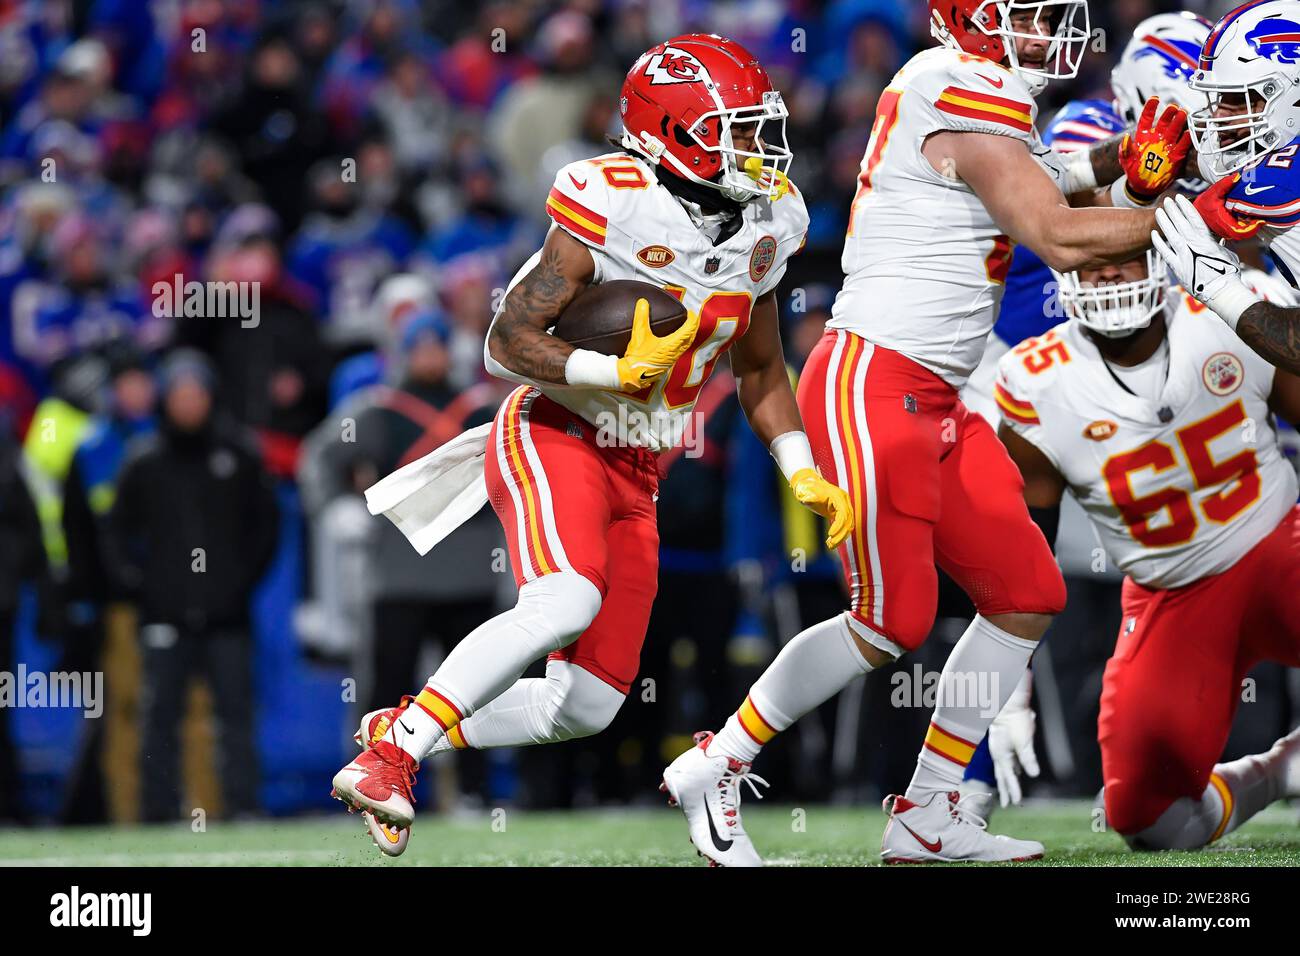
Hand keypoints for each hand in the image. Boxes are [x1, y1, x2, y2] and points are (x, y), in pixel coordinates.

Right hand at [615, 298, 700, 391]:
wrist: (633, 375)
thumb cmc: (638, 357)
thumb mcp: (639, 334)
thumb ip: (641, 317)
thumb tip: (643, 302)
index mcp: (672, 344)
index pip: (689, 329)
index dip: (692, 320)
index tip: (691, 312)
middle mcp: (676, 352)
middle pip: (691, 337)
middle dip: (693, 327)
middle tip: (692, 318)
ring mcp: (672, 359)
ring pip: (686, 345)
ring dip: (688, 335)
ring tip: (686, 327)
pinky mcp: (668, 363)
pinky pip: (680, 350)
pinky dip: (682, 342)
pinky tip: (675, 341)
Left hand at [788, 467, 854, 548]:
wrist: (809, 485)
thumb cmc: (808, 489)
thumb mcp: (807, 493)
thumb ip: (808, 497)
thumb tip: (804, 499)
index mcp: (838, 496)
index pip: (843, 514)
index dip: (838, 526)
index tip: (830, 534)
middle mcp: (845, 501)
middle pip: (848, 522)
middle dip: (840, 535)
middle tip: (830, 545)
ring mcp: (845, 507)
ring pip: (848, 526)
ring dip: (841, 537)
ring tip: (830, 546)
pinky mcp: (841, 512)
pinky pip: (844, 526)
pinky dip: (839, 534)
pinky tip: (831, 542)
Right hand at [988, 694, 1039, 807]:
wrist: (1007, 703)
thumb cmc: (1015, 721)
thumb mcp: (1024, 741)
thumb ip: (1028, 758)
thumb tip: (1032, 774)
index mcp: (1002, 755)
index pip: (1008, 778)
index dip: (1012, 791)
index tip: (1015, 803)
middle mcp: (999, 754)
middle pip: (1001, 776)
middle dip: (1005, 790)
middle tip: (1006, 803)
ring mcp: (999, 748)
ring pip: (1003, 768)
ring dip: (1007, 779)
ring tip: (1011, 789)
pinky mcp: (1003, 743)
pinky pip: (1007, 760)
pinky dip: (1011, 767)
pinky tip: (1016, 768)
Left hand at [1119, 97, 1191, 202]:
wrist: (1143, 187)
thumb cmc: (1133, 171)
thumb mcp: (1126, 162)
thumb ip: (1125, 150)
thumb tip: (1126, 138)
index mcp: (1143, 137)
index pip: (1146, 118)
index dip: (1150, 108)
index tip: (1155, 99)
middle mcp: (1157, 138)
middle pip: (1164, 122)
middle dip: (1169, 113)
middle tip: (1173, 107)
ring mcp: (1167, 146)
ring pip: (1174, 129)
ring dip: (1179, 121)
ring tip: (1183, 113)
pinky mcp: (1175, 155)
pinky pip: (1183, 145)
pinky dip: (1186, 139)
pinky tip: (1188, 133)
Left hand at [1152, 194, 1248, 308]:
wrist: (1221, 291)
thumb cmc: (1228, 273)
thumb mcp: (1227, 253)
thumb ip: (1219, 244)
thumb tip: (1220, 237)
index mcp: (1207, 241)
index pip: (1195, 219)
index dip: (1186, 208)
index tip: (1180, 198)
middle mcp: (1194, 246)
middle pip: (1181, 224)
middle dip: (1174, 211)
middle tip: (1166, 200)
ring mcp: (1184, 256)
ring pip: (1172, 235)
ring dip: (1165, 222)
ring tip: (1159, 211)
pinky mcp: (1177, 268)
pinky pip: (1165, 253)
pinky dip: (1159, 243)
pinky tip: (1153, 234)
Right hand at [1193, 173, 1264, 240]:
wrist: (1195, 210)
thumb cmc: (1203, 203)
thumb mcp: (1214, 191)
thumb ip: (1225, 184)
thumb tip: (1236, 177)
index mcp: (1221, 221)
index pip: (1239, 231)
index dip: (1251, 229)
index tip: (1260, 221)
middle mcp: (1223, 229)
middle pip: (1243, 234)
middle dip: (1253, 227)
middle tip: (1261, 217)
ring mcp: (1225, 231)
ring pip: (1241, 233)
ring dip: (1250, 226)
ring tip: (1257, 216)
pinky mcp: (1227, 230)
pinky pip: (1239, 230)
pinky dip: (1246, 225)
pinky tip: (1249, 217)